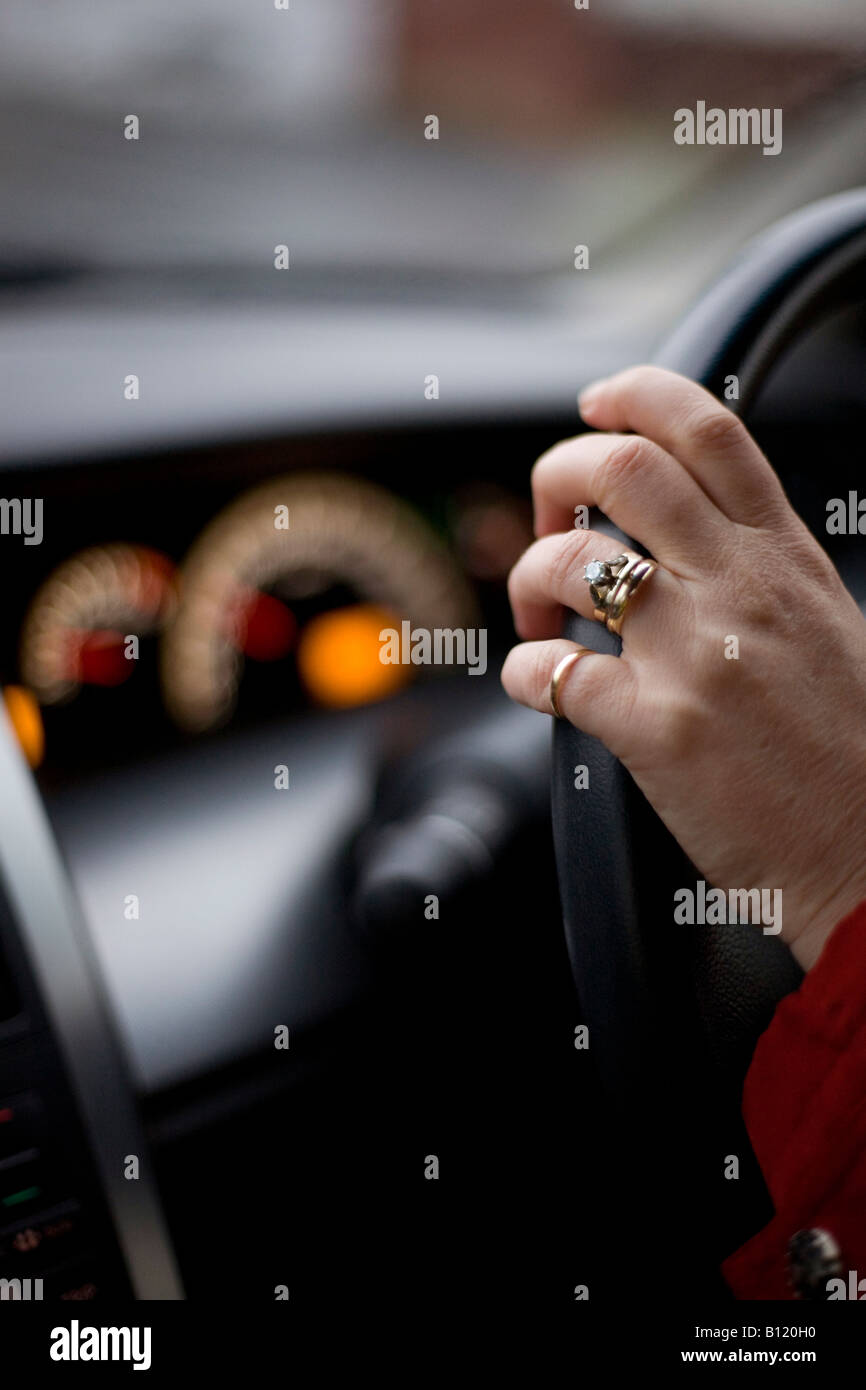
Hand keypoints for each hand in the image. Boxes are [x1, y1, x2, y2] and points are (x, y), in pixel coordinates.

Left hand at [501, 366, 865, 968]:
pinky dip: (521, 669)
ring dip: (528, 575)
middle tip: (550, 513)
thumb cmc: (848, 748)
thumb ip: (758, 568)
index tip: (595, 407)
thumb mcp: (825, 622)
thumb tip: (681, 531)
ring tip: (538, 610)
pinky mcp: (654, 730)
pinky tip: (534, 680)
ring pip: (572, 560)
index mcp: (783, 558)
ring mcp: (695, 657)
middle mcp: (739, 590)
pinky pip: (549, 671)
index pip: (707, 430)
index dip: (635, 397)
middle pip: (623, 469)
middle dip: (560, 471)